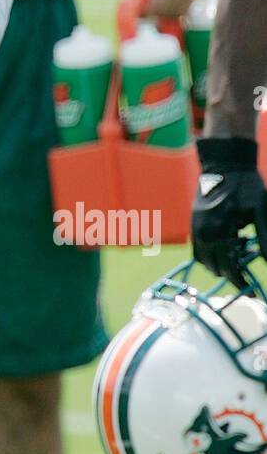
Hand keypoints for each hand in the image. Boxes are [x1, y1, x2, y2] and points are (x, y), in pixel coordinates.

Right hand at [191, 138, 266, 288]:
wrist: (224, 163)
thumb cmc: (246, 185)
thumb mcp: (260, 212)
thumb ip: (265, 239)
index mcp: (221, 231)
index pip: (229, 268)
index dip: (240, 282)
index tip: (250, 291)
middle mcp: (204, 232)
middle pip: (216, 268)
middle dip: (232, 274)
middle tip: (247, 270)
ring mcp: (196, 228)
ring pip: (204, 261)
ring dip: (220, 264)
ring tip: (237, 255)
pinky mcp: (193, 223)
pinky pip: (198, 249)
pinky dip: (210, 255)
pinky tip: (224, 246)